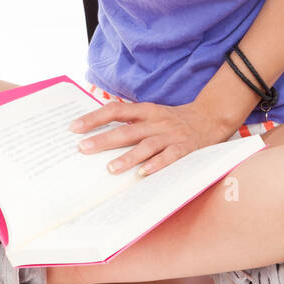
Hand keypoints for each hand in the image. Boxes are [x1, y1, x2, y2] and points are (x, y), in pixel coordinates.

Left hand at [69, 101, 231, 177]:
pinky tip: (144, 173)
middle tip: (83, 149)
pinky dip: (157, 165)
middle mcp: (156, 122)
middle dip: (103, 140)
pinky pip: (170, 157)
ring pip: (146, 146)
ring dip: (128, 157)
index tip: (74, 127)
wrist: (209, 117)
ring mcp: (170, 135)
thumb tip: (98, 132)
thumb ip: (130, 122)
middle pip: (126, 131)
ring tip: (111, 168)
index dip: (95, 117)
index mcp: (145, 111)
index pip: (116, 110)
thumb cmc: (173, 120)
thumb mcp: (151, 114)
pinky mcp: (185, 149)